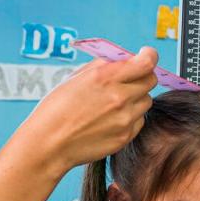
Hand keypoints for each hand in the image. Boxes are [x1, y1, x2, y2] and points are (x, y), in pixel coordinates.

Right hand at [15, 47, 158, 174]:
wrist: (48, 144)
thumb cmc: (56, 109)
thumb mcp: (76, 78)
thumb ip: (103, 66)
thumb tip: (123, 60)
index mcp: (105, 77)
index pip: (146, 62)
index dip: (149, 56)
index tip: (146, 56)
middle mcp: (119, 97)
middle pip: (151, 80)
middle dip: (143, 76)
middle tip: (130, 80)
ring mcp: (124, 118)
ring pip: (146, 101)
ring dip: (136, 99)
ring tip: (113, 104)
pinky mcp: (125, 136)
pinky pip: (139, 121)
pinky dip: (130, 118)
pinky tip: (110, 120)